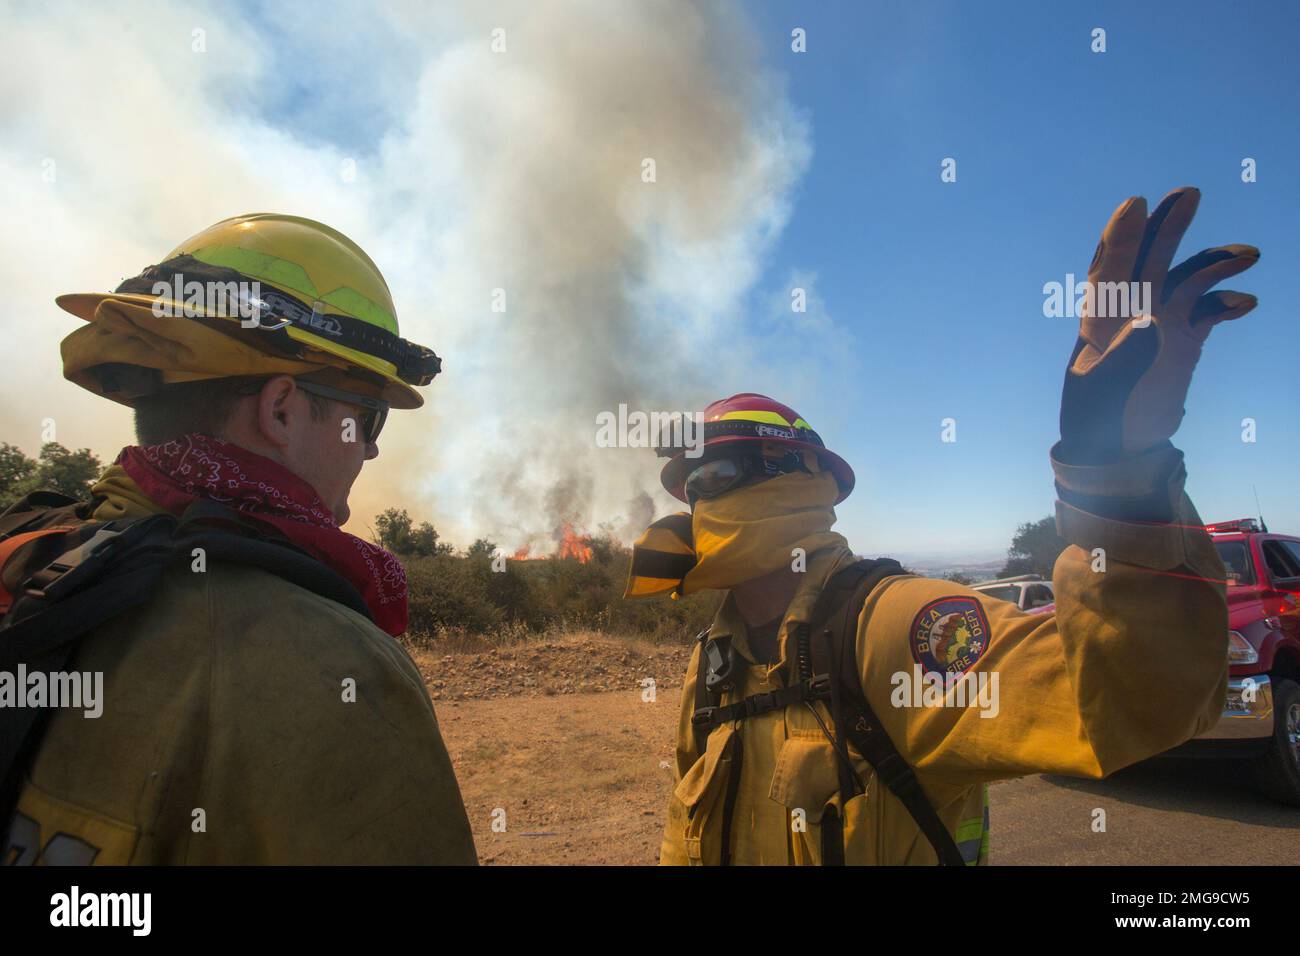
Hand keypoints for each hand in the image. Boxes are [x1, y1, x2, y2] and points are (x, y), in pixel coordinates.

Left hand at [1058, 187, 1258, 463]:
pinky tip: (1243, 305)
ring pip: (1188, 279)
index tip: (1134, 205)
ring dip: (1214, 263)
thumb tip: (1149, 322)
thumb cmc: (1097, 421)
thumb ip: (1124, 358)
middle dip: (1168, 227)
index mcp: (1101, 320)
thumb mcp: (1103, 393)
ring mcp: (1160, 322)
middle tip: (1190, 193)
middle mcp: (1131, 312)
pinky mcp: (1184, 339)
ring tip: (1248, 255)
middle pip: (1151, 260)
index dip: (1121, 237)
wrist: (1119, 448)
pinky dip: (1226, 303)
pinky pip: (1209, 310)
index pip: (1109, 270)